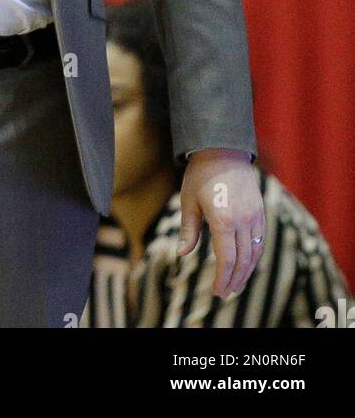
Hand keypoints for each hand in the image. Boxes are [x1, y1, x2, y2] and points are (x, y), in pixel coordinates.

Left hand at [177, 149, 264, 298]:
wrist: (223, 149)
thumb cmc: (200, 174)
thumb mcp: (188, 201)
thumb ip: (188, 230)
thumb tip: (183, 254)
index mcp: (223, 219)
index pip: (226, 259)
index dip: (222, 279)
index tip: (216, 291)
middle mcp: (242, 220)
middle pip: (243, 260)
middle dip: (234, 280)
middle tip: (225, 293)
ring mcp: (254, 215)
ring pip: (255, 253)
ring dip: (246, 272)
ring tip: (235, 284)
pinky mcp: (260, 211)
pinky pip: (260, 240)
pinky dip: (254, 256)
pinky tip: (246, 264)